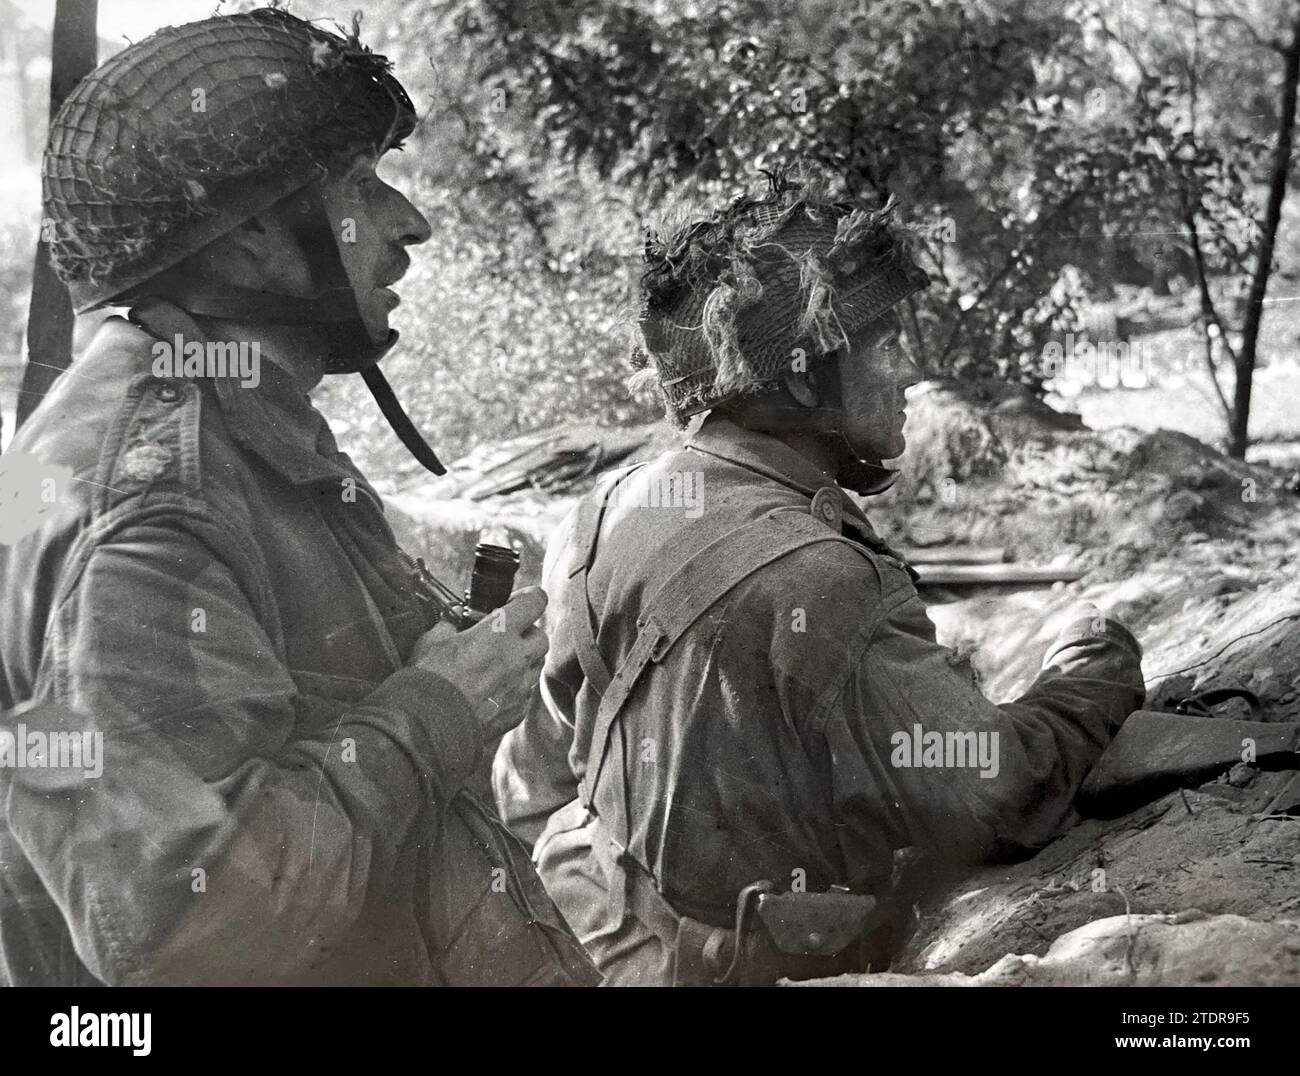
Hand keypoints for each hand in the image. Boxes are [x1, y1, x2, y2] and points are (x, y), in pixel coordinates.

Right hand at [410, 587, 548, 738]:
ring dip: (523, 660)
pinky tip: (491, 691)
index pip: (535, 602)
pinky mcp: (518, 711)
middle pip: (540, 636)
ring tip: (497, 665)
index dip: (529, 597)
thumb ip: (448, 626)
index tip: (516, 602)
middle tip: (505, 637)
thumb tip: (452, 623)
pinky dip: (514, 687)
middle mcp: (517, 658)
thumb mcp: (431, 641)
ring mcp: (521, 687)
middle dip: (526, 633)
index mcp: (498, 633)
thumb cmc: (428, 679)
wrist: (428, 727)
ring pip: (535, 665)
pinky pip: (525, 693)